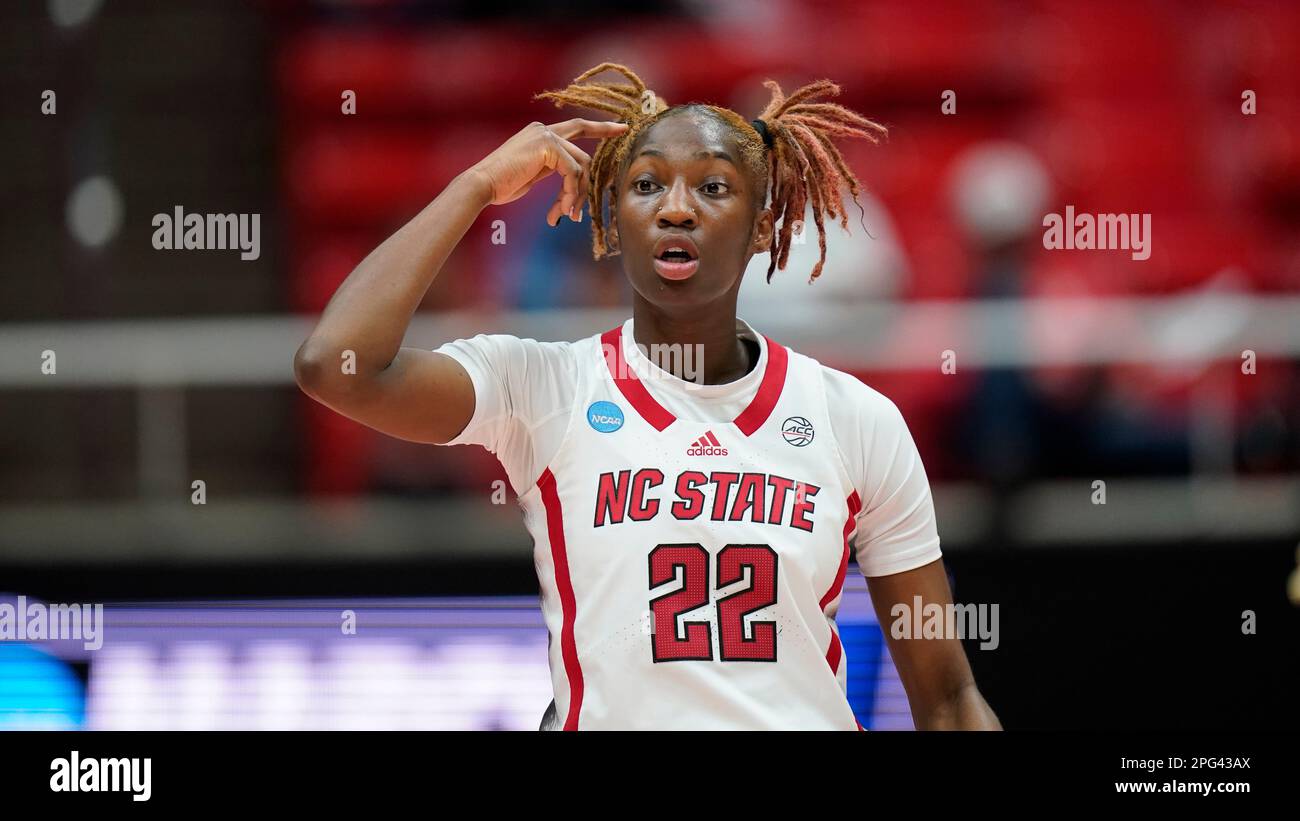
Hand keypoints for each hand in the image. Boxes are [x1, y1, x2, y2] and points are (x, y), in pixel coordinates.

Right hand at [467, 118, 628, 224]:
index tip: (622, 128)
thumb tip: (573, 185)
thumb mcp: (533, 175)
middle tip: (586, 199)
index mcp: (541, 134)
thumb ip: (553, 169)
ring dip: (576, 195)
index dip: (600, 128)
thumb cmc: (501, 185)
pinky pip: (572, 172)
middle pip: (583, 153)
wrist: (481, 185)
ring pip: (580, 166)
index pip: (577, 127)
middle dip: (589, 178)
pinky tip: (562, 209)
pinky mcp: (547, 145)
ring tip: (566, 215)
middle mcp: (545, 129)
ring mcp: (546, 135)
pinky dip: (570, 193)